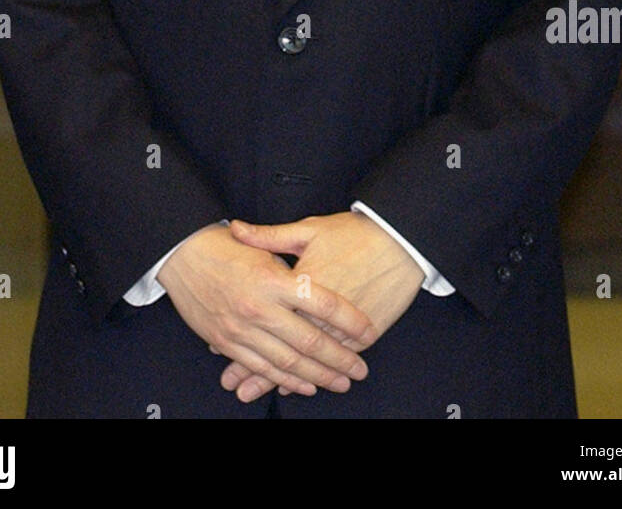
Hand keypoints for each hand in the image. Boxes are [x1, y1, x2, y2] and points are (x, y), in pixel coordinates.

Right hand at [157, 221, 377, 399]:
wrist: (181, 254)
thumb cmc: (225, 245)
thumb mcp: (264, 245)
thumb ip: (296, 269)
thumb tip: (323, 280)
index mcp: (274, 278)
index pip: (323, 303)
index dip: (349, 319)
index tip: (368, 330)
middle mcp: (260, 307)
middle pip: (309, 340)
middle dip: (339, 358)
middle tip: (359, 369)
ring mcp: (242, 329)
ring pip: (287, 362)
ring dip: (317, 376)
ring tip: (339, 382)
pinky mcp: (228, 342)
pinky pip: (261, 368)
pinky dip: (285, 380)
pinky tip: (304, 385)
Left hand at [219, 211, 424, 401]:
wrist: (399, 240)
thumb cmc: (353, 232)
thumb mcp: (309, 228)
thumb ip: (269, 236)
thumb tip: (234, 228)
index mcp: (301, 282)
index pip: (266, 313)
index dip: (244, 333)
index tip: (222, 348)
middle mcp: (318, 309)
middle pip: (283, 344)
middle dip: (257, 369)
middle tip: (237, 387)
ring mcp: (342, 324)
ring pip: (307, 358)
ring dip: (281, 378)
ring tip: (259, 392)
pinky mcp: (363, 332)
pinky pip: (333, 358)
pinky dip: (315, 373)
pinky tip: (300, 386)